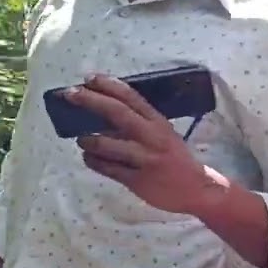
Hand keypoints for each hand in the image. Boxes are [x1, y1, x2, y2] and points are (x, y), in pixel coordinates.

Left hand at [65, 75, 224, 215]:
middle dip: (91, 101)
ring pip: (108, 145)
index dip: (109, 86)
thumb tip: (106, 111)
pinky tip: (89, 158)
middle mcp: (152, 137)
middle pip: (118, 113)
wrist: (197, 189)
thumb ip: (141, 124)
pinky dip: (94, 161)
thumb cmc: (177, 159)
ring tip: (81, 140)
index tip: (89, 78)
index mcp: (159, 123)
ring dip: (89, 140)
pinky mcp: (138, 180)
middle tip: (70, 94)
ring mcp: (145, 159)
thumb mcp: (165, 135)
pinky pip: (108, 168)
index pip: (132, 97)